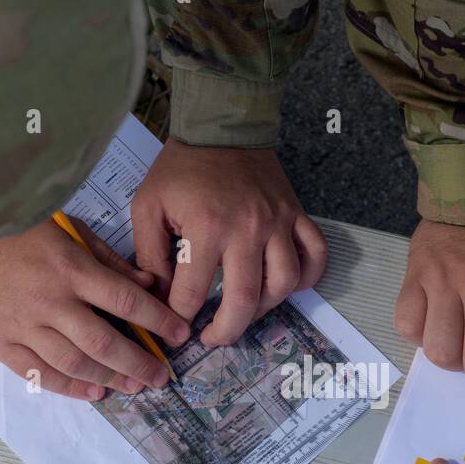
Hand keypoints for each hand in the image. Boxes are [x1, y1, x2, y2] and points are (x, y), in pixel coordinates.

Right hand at [0, 220, 189, 399]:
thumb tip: (148, 285)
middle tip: (162, 377)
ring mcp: (23, 326)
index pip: (125, 302)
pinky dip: (69, 387)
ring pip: (75, 363)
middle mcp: (50, 302)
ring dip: (110, 379)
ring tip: (134, 386)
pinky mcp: (0, 343)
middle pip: (104, 342)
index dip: (158, 322)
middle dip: (139, 363)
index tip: (180, 335)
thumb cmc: (14, 229)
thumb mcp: (66, 229)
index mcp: (70, 269)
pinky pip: (38, 373)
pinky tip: (94, 392)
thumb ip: (107, 259)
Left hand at [131, 140, 326, 345]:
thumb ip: (149, 254)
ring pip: (284, 285)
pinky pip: (316, 255)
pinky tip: (286, 286)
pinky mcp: (297, 215)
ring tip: (244, 312)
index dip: (179, 318)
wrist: (223, 125)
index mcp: (206, 228)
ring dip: (264, 308)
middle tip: (211, 339)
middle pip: (245, 301)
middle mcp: (248, 230)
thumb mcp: (148, 206)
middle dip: (226, 331)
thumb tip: (157, 296)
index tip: (174, 326)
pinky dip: (308, 277)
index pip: (193, 293)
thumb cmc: (182, 167)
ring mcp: (279, 223)